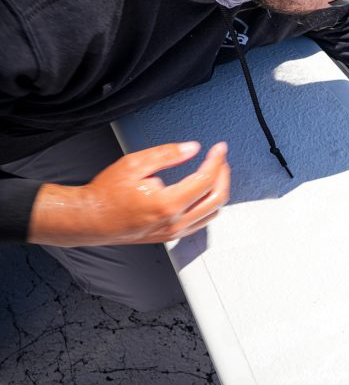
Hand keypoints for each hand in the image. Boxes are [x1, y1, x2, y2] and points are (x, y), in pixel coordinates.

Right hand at [28, 141, 230, 246]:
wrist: (89, 219)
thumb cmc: (105, 194)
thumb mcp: (134, 164)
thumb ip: (166, 154)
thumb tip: (192, 148)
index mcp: (167, 204)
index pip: (205, 180)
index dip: (216, 161)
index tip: (219, 149)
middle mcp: (174, 222)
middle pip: (216, 198)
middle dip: (223, 174)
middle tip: (220, 158)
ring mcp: (174, 232)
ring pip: (212, 212)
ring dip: (218, 190)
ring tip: (214, 172)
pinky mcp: (171, 236)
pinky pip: (201, 221)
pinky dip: (209, 204)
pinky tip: (203, 191)